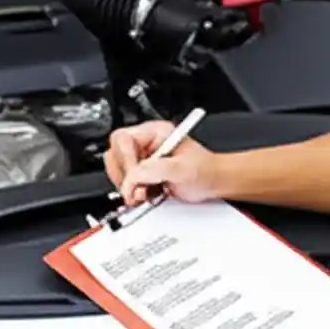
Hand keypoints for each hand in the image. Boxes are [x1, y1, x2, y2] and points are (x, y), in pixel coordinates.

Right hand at [103, 119, 220, 205]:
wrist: (214, 183)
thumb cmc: (206, 170)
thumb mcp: (181, 169)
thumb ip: (154, 170)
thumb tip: (132, 178)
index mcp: (154, 132)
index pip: (122, 140)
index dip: (126, 161)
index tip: (134, 179)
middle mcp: (145, 143)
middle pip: (115, 155)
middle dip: (124, 176)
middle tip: (139, 190)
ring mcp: (141, 159)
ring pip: (117, 170)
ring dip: (127, 186)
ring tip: (145, 193)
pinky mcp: (141, 175)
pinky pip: (124, 183)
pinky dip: (131, 193)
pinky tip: (145, 196)